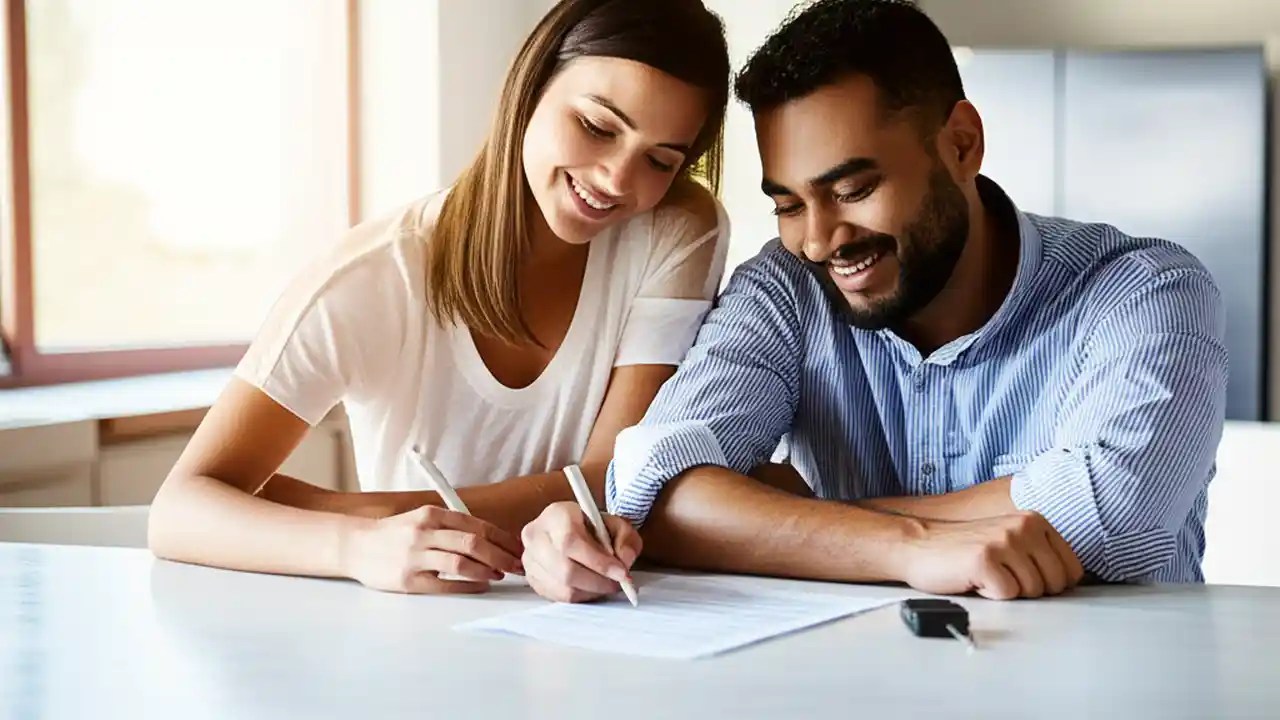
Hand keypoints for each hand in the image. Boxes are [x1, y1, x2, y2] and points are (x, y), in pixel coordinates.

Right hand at [342, 505, 522, 593]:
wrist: (355, 545)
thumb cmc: (394, 534)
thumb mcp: (421, 519)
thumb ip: (450, 526)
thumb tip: (490, 539)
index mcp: (431, 514)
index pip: (476, 525)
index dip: (502, 538)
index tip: (517, 548)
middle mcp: (424, 532)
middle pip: (473, 543)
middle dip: (501, 556)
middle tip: (517, 566)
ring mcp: (415, 556)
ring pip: (461, 562)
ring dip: (486, 570)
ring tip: (500, 575)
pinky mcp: (408, 579)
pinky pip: (444, 583)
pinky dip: (467, 585)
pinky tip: (480, 585)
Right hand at [522, 501, 641, 602]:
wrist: (575, 532)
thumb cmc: (594, 527)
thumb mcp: (617, 525)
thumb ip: (626, 539)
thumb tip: (624, 560)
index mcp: (556, 514)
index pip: (571, 542)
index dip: (598, 562)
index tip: (620, 573)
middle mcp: (536, 535)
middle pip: (565, 569)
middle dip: (597, 581)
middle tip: (616, 583)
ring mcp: (530, 558)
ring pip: (562, 586)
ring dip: (590, 591)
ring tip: (605, 584)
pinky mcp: (531, 577)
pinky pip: (557, 596)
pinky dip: (580, 596)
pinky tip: (590, 587)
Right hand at [901, 511, 1084, 599]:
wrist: (917, 545)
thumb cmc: (963, 550)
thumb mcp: (1010, 541)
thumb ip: (1040, 553)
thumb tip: (1070, 583)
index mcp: (1034, 521)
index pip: (1072, 569)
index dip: (1051, 584)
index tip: (1027, 578)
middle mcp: (1023, 526)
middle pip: (1055, 584)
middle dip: (1030, 590)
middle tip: (1003, 577)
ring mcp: (1004, 541)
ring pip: (1032, 591)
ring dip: (1008, 591)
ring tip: (986, 575)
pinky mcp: (984, 559)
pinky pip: (1006, 594)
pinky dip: (990, 594)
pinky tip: (974, 579)